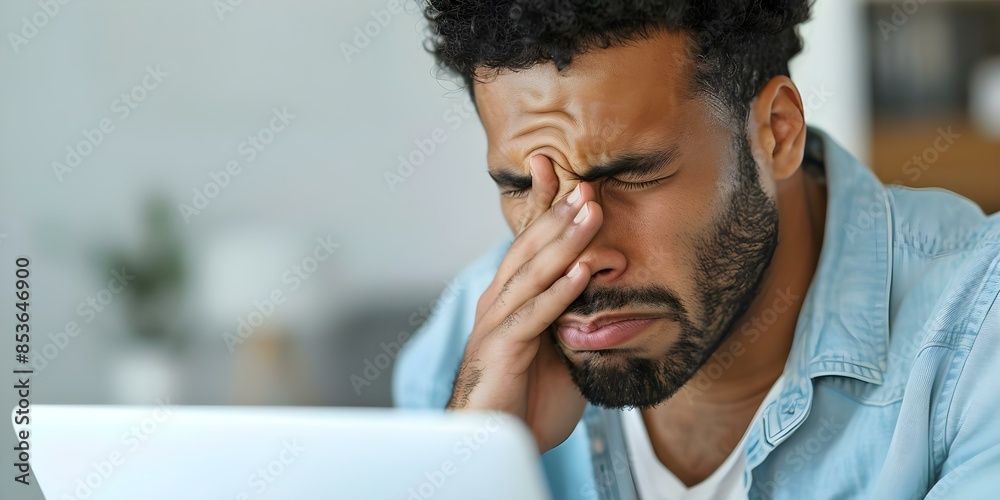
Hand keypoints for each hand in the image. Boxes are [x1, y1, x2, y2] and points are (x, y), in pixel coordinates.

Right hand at [447, 155, 602, 452]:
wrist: (493, 441)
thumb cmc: (525, 399)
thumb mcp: (558, 350)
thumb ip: (572, 319)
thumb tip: (603, 297)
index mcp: (511, 298)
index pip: (527, 242)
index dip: (542, 205)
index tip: (560, 170)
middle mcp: (499, 302)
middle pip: (528, 247)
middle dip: (558, 212)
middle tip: (587, 182)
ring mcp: (497, 323)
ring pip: (532, 272)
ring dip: (563, 241)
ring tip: (591, 212)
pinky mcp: (503, 349)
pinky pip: (535, 315)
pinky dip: (559, 292)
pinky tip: (583, 271)